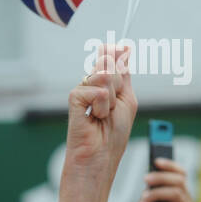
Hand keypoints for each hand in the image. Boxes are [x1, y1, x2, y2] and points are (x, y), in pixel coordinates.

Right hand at [65, 44, 135, 190]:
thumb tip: (124, 46)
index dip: (119, 53)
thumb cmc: (114, 133)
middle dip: (119, 85)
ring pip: (105, 76)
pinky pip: (98, 91)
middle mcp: (92, 83)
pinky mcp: (74, 97)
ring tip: (105, 115)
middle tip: (114, 106)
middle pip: (110, 64)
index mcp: (107, 83)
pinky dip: (103, 107)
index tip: (126, 46)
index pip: (113, 58)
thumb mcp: (126, 100)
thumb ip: (123, 74)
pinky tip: (95, 117)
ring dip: (112, 99)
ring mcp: (82, 89)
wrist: (101, 155)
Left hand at [134, 157, 193, 201]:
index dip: (170, 165)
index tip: (156, 161)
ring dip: (156, 193)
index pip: (182, 174)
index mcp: (180, 193)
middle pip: (180, 181)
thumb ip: (153, 189)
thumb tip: (152, 174)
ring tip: (144, 199)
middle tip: (145, 179)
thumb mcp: (148, 201)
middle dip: (161, 177)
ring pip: (175, 193)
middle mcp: (187, 201)